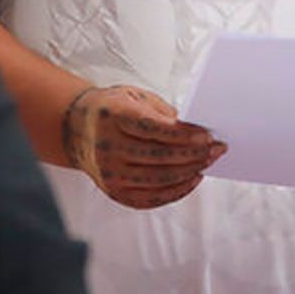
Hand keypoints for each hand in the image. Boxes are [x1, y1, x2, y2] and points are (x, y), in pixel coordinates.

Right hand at [63, 84, 225, 209]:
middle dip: (194, 154)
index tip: (207, 135)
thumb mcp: (134, 96)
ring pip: (158, 179)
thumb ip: (161, 112)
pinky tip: (193, 179)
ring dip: (189, 172)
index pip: (153, 129)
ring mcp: (109, 174)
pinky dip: (176, 191)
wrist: (77, 129)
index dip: (184, 135)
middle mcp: (107, 148)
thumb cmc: (114, 108)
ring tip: (208, 162)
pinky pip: (151, 197)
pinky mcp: (114, 192)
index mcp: (111, 117)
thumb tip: (193, 131)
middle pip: (159, 157)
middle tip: (217, 149)